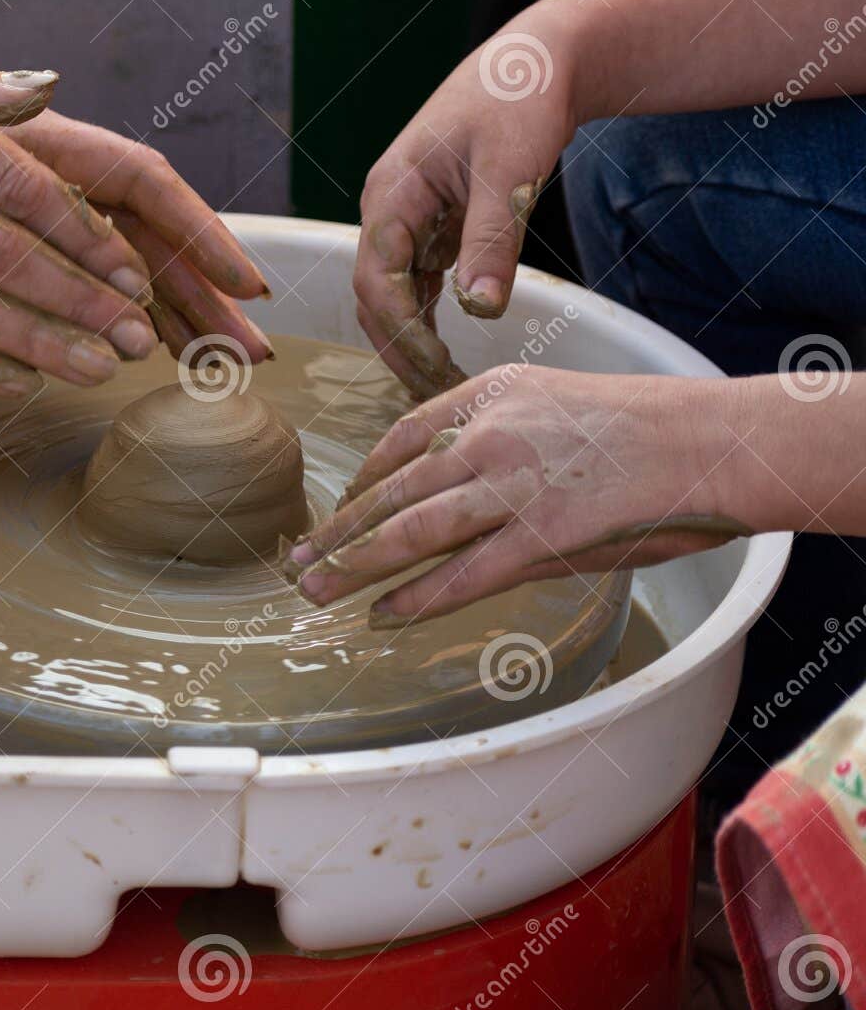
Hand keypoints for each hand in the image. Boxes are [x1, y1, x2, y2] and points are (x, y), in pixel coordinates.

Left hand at [287, 366, 753, 624]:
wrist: (713, 440)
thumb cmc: (646, 428)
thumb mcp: (554, 407)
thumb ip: (496, 445)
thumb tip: (453, 487)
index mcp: (489, 395)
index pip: (401, 440)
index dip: (362, 481)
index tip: (337, 508)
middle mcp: (487, 435)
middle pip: (391, 491)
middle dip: (338, 532)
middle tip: (297, 561)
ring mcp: (508, 485)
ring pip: (408, 532)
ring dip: (354, 567)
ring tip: (316, 592)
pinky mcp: (537, 536)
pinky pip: (459, 575)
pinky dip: (414, 598)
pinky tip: (382, 614)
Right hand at [353, 20, 579, 396]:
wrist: (535, 62)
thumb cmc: (518, 100)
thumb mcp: (510, 171)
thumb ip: (492, 241)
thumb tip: (480, 311)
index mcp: (391, 195)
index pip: (377, 282)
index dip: (402, 331)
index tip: (438, 366)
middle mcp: (387, 212)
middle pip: (375, 300)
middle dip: (402, 349)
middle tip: (441, 394)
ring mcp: (405, 222)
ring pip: (392, 299)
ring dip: (412, 343)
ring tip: (445, 385)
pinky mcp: (429, 228)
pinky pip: (416, 287)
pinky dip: (427, 323)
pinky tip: (447, 354)